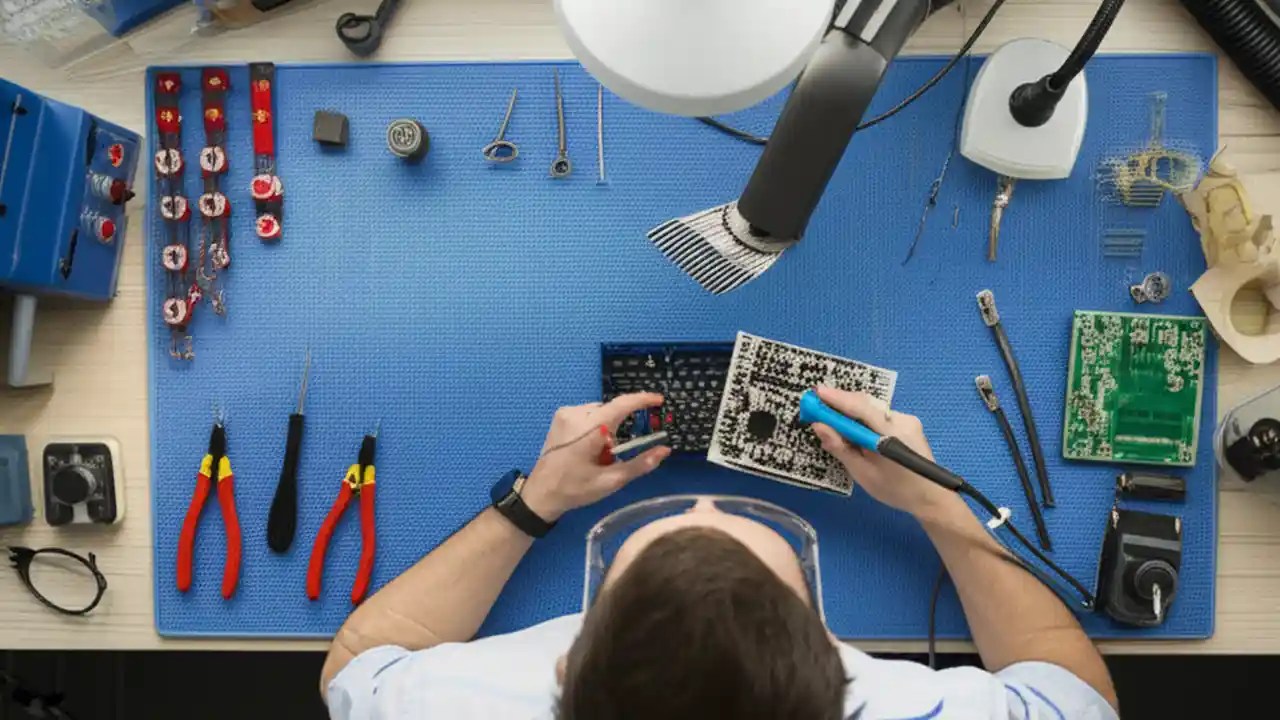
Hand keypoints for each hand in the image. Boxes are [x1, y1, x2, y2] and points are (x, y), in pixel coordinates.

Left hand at [521, 393, 671, 521]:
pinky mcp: (560, 417)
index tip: (659, 400)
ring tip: (596, 456)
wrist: (540, 494)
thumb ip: (640, 464)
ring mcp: (565, 414)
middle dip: (618, 430)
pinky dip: (594, 428)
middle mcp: (576, 414)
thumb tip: (664, 450)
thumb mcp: (610, 481)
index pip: (622, 404)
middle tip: (610, 457)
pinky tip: (586, 448)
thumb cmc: (574, 489)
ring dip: (606, 429)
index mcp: (589, 428)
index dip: (643, 400)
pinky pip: (587, 415)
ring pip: (600, 413)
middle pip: (611, 411)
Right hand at [808, 386, 959, 517]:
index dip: (837, 399)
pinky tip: (855, 429)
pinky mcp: (909, 422)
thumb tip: (819, 426)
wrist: (930, 496)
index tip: (816, 393)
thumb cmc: (894, 489)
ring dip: (852, 410)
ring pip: (873, 408)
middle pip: (867, 403)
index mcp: (890, 434)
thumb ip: (840, 447)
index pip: (860, 408)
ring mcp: (907, 419)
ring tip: (832, 418)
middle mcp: (901, 420)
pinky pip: (881, 415)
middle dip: (841, 401)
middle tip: (818, 404)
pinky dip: (864, 418)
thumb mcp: (862, 473)